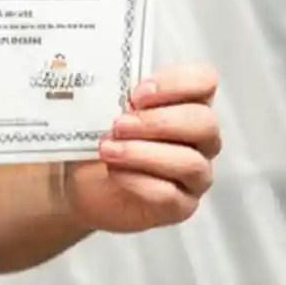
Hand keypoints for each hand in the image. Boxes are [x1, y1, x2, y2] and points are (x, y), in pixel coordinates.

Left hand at [64, 64, 220, 233]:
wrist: (81, 180)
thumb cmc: (103, 136)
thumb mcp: (105, 106)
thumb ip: (116, 91)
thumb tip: (103, 79)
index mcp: (187, 104)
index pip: (204, 81)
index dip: (175, 84)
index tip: (137, 94)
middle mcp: (200, 139)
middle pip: (203, 122)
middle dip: (157, 121)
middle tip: (119, 125)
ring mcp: (195, 174)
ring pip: (189, 162)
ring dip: (143, 153)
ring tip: (108, 149)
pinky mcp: (180, 205)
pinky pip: (169, 194)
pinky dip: (138, 180)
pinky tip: (114, 173)